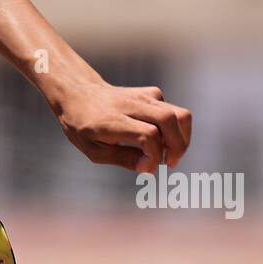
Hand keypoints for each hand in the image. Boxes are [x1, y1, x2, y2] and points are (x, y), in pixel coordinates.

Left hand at [52, 81, 191, 173]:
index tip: (146, 169)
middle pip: (171, 120)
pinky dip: (174, 130)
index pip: (148, 135)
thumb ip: (122, 158)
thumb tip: (148, 168)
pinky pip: (174, 113)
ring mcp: (145, 96)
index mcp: (114, 121)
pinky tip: (161, 142)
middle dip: (178, 146)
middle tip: (170, 163)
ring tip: (169, 154)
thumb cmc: (84, 127)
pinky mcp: (153, 94)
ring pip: (180, 114)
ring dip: (182, 138)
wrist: (80, 95)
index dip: (154, 155)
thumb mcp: (94, 150)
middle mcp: (133, 105)